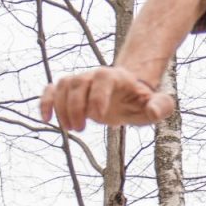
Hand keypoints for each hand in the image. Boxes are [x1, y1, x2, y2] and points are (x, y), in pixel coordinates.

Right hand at [40, 65, 174, 130]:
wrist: (130, 96)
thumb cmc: (144, 102)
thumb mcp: (158, 106)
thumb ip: (160, 107)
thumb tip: (152, 112)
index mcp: (118, 77)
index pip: (103, 78)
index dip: (97, 94)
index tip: (98, 116)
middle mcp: (95, 75)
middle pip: (77, 82)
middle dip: (76, 106)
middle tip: (81, 130)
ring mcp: (81, 81)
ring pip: (62, 85)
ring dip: (61, 108)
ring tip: (72, 129)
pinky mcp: (70, 91)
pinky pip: (52, 90)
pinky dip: (45, 102)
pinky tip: (46, 119)